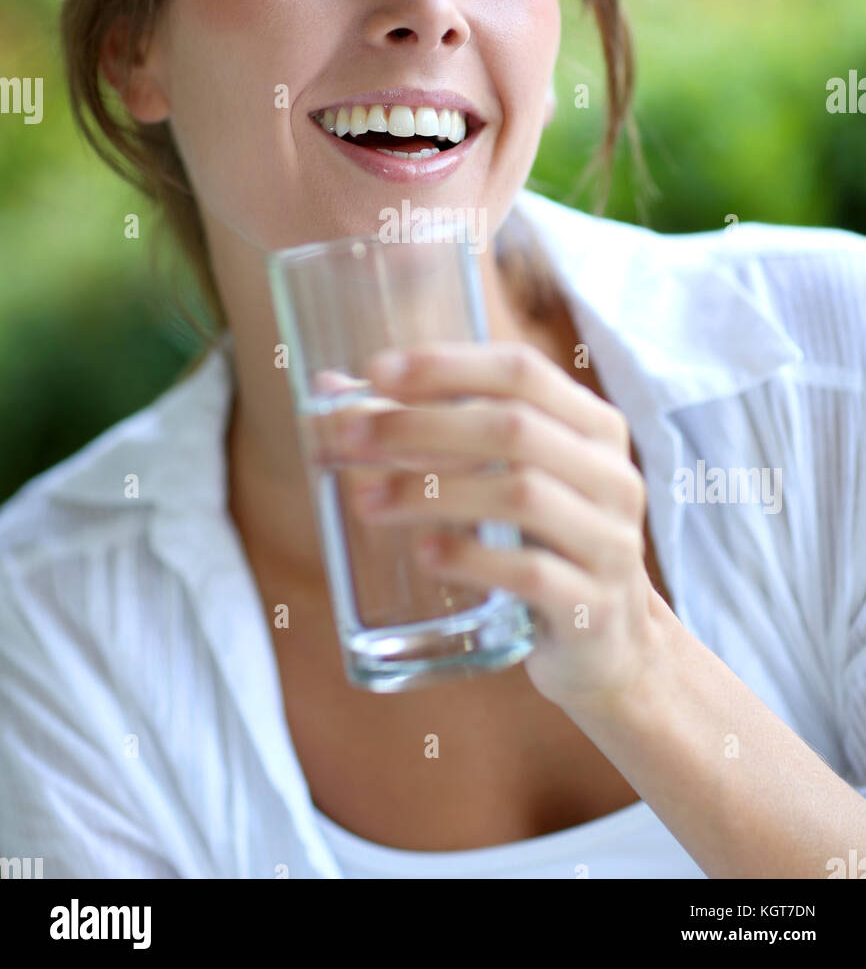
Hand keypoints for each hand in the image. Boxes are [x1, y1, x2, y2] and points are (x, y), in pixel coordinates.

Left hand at [319, 341, 661, 721]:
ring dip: (432, 491)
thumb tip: (331, 389)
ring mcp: (610, 544)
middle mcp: (612, 476)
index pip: (523, 371)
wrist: (608, 644)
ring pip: (520, 495)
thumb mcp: (508, 477)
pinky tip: (424, 554)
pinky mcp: (593, 607)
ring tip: (368, 500)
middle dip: (422, 427)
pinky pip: (530, 572)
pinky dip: (471, 558)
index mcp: (595, 427)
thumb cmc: (540, 541)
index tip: (375, 371)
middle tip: (351, 438)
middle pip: (514, 429)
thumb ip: (436, 431)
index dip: (447, 365)